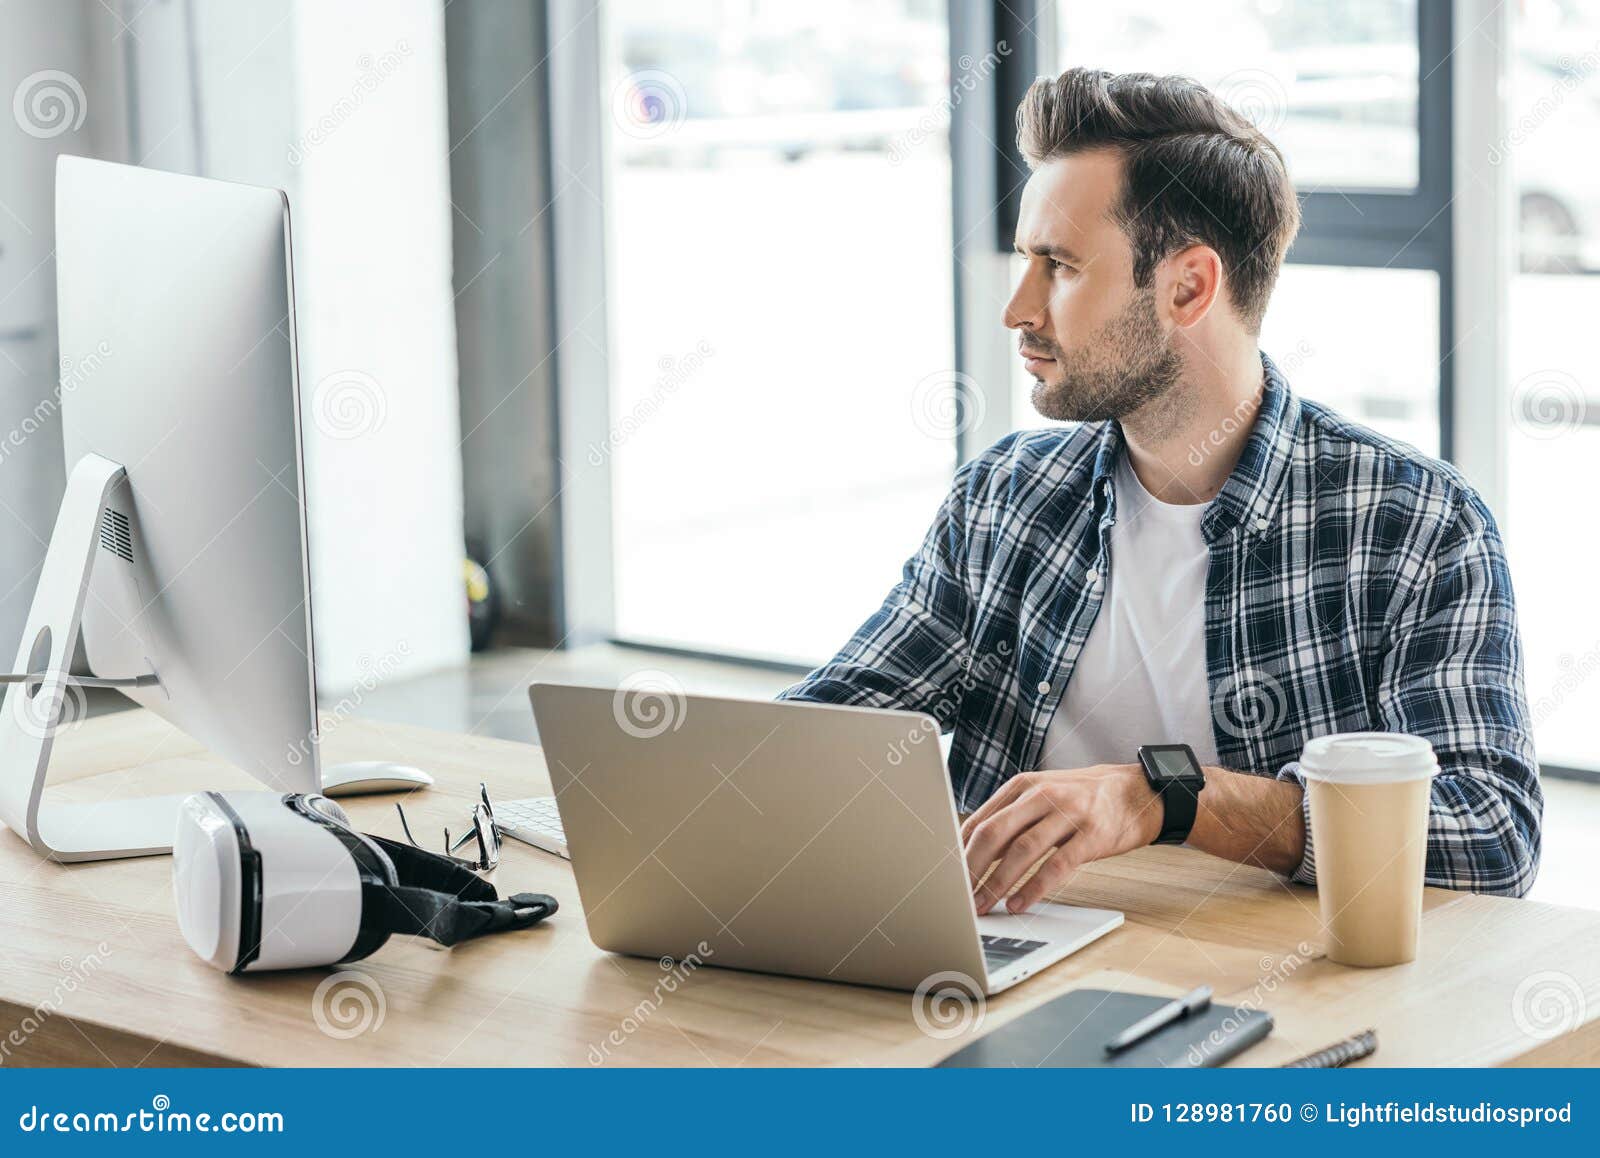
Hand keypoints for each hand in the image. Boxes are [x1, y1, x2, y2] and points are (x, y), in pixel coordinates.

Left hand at [960, 764, 1163, 913]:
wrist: (1137, 791)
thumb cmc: (1082, 798)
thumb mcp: (1042, 796)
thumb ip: (1009, 819)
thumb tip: (971, 854)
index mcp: (1023, 786)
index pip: (980, 820)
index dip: (959, 852)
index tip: (947, 877)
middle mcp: (1042, 795)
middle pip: (994, 834)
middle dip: (971, 869)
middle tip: (958, 896)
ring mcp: (1068, 813)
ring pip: (1022, 851)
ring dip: (997, 883)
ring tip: (983, 905)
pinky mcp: (1092, 835)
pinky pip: (1057, 866)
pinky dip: (1034, 888)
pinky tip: (1019, 904)